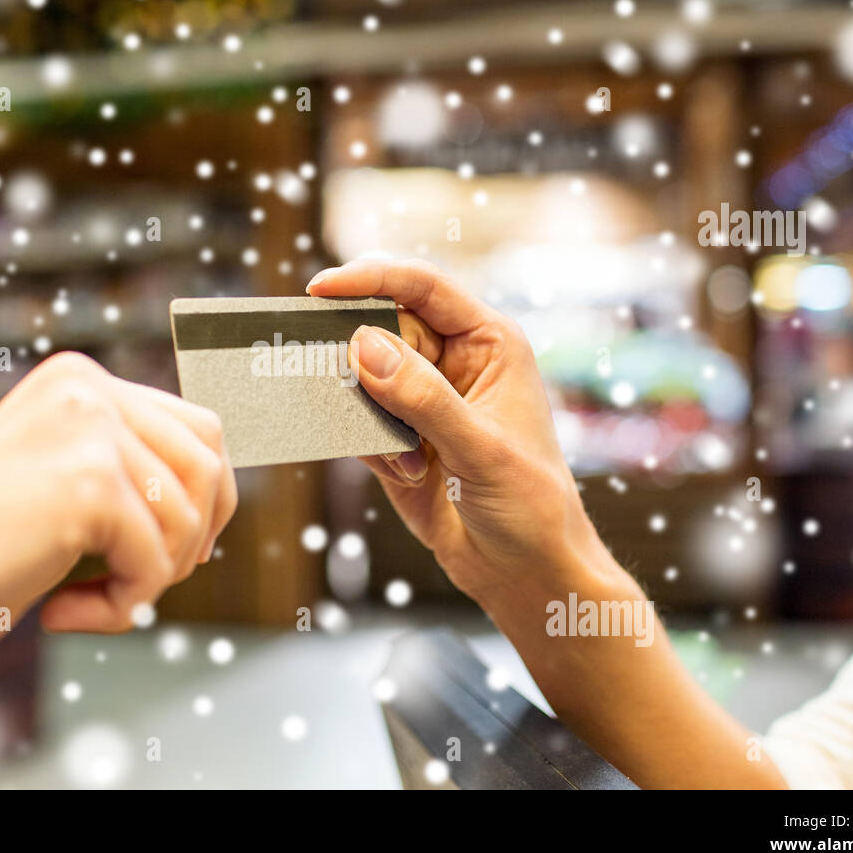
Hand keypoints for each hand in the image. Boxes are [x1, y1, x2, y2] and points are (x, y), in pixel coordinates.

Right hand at [0, 351, 236, 672]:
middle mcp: (86, 388)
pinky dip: (123, 606)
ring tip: (92, 602)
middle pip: (210, 465)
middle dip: (191, 539)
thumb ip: (122, 468)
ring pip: (190, 518)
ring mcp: (88, 430)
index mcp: (78, 379)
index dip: (205, 501)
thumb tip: (216, 493)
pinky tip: (59, 613)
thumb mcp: (53, 483)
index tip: (166, 555)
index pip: (200, 429)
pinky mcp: (89, 484)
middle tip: (133, 584)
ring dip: (152, 577)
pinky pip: (157, 563)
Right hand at [308, 260, 625, 606]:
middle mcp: (453, 361)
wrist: (525, 573)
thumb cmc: (531, 506)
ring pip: (362, 374)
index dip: (371, 279)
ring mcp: (423, 398)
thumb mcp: (481, 449)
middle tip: (356, 395)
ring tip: (410, 457)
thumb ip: (422, 397)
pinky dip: (369, 445)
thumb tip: (363, 346)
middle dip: (362, 362)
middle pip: (382, 328)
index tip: (320, 289)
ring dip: (369, 413)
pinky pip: (358, 419)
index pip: (423, 287)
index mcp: (488, 342)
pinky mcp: (398, 434)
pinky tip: (410, 475)